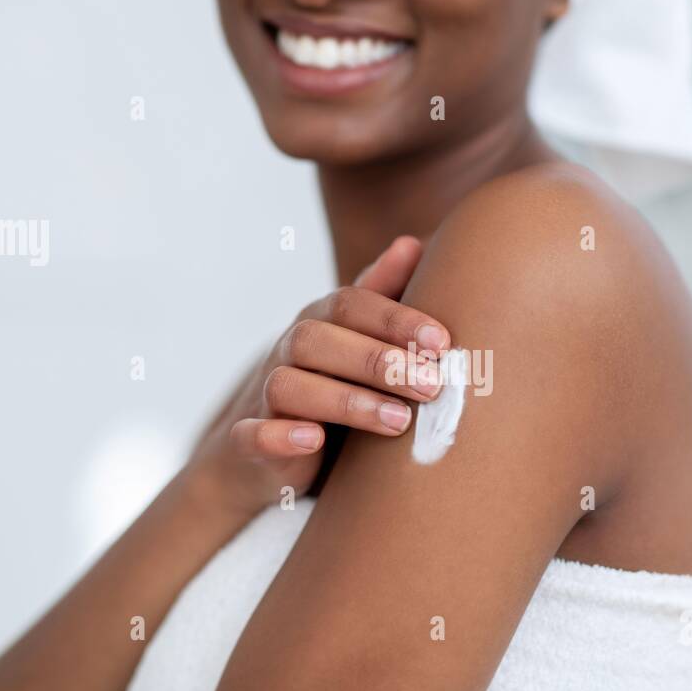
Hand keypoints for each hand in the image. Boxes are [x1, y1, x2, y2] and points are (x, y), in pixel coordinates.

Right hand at [194, 236, 449, 514]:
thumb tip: (412, 244)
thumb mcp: (359, 339)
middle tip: (431, 385)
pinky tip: (314, 440)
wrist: (268, 445)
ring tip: (399, 421)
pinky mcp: (249, 441)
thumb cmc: (333, 384)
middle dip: (377, 360)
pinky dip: (279, 436)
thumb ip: (384, 298)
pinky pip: (252, 435)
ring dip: (345, 402)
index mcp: (319, 321)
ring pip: (287, 386)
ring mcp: (263, 396)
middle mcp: (287, 351)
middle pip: (317, 339)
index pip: (350, 304)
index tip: (442, 342)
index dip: (395, 320)